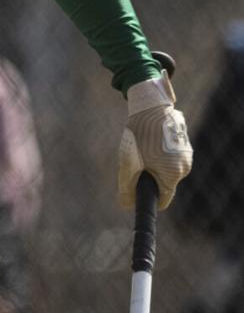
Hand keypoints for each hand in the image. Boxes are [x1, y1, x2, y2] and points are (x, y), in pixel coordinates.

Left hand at [118, 72, 191, 209]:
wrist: (152, 107)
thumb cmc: (140, 135)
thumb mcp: (129, 162)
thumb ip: (127, 185)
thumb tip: (125, 205)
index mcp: (174, 174)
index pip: (163, 198)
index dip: (149, 198)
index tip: (138, 194)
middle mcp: (185, 167)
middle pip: (164, 182)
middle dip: (149, 176)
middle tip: (137, 160)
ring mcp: (187, 155)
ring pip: (166, 168)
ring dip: (154, 162)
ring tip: (144, 146)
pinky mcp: (184, 144)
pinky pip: (170, 155)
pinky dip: (159, 152)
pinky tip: (151, 139)